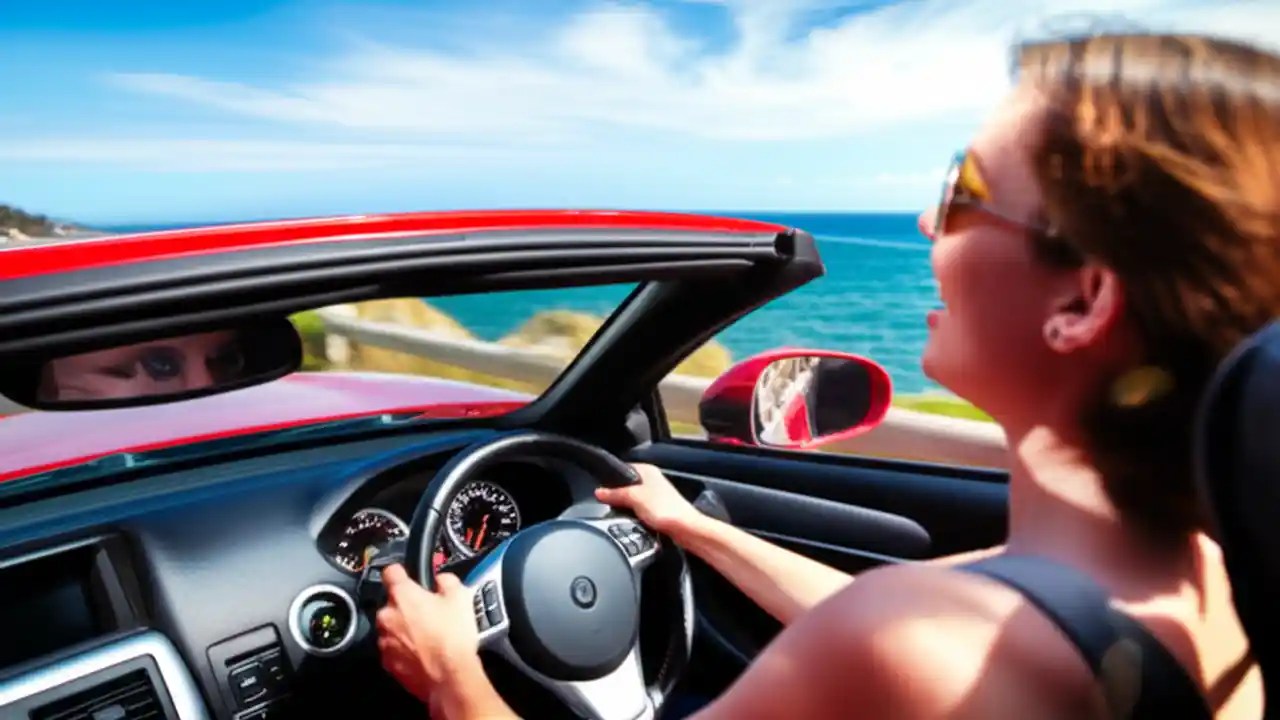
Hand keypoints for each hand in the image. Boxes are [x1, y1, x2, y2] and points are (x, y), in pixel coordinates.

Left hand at [376, 564, 479, 704]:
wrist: (449, 677)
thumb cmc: (453, 638)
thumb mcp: (460, 597)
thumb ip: (447, 580)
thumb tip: (442, 579)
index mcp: (402, 595)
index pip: (391, 572)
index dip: (401, 572)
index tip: (405, 574)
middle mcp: (387, 616)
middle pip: (392, 604)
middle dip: (407, 607)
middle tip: (429, 613)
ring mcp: (385, 641)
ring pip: (392, 628)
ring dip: (405, 629)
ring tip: (429, 636)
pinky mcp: (388, 663)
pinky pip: (393, 650)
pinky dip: (404, 650)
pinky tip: (424, 652)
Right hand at [594, 463, 704, 537]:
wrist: (685, 529)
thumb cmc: (664, 509)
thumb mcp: (633, 497)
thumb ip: (615, 494)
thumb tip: (598, 492)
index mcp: (648, 470)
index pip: (623, 469)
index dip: (611, 478)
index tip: (601, 488)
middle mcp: (653, 480)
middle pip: (628, 485)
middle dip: (618, 495)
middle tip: (608, 503)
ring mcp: (656, 495)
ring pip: (634, 499)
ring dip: (627, 507)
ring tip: (619, 514)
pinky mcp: (659, 510)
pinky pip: (640, 510)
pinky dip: (635, 515)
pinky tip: (631, 521)